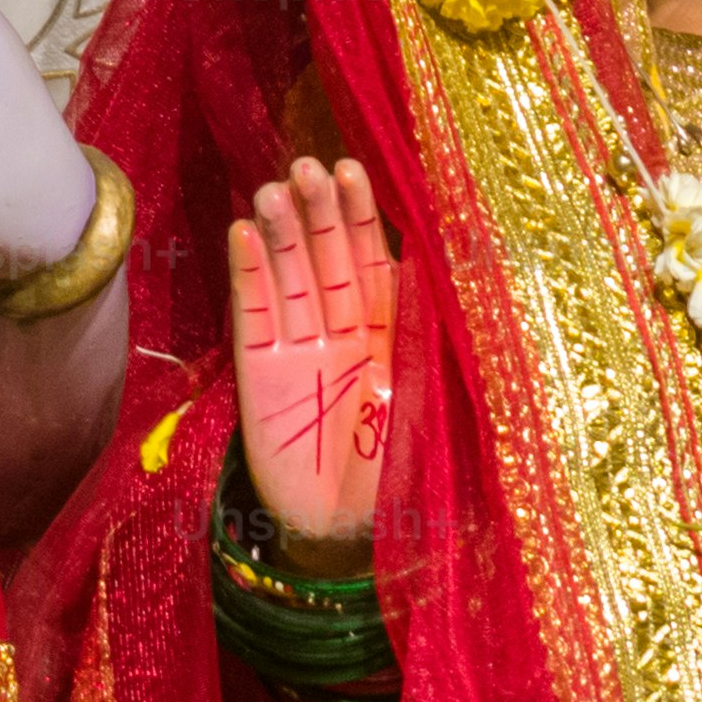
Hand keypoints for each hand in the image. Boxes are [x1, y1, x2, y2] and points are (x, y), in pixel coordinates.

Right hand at [230, 155, 397, 570]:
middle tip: (306, 167)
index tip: (350, 170)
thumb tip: (457, 277)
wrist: (344, 535)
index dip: (360, 217)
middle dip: (318, 212)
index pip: (373, 262)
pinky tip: (243, 235)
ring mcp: (298, 350)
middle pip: (327, 260)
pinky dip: (248, 274)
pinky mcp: (260, 373)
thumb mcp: (435, 412)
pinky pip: (253, 314)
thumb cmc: (398, 481)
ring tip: (273, 190)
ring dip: (281, 232)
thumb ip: (436, 349)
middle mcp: (343, 334)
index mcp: (391, 339)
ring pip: (289, 277)